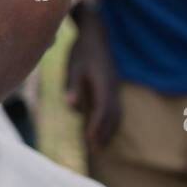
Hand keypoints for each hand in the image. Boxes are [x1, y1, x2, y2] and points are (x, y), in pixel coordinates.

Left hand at [65, 5, 121, 150]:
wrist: (96, 36)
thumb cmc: (82, 51)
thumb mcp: (74, 65)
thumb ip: (72, 85)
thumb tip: (71, 105)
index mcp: (104, 83)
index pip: (102, 110)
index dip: (97, 126)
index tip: (90, 139)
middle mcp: (112, 88)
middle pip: (111, 115)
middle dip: (104, 133)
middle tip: (94, 150)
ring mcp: (114, 88)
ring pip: (115, 113)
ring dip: (108, 130)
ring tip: (98, 146)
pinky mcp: (112, 87)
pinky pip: (115, 108)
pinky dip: (110, 121)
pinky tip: (102, 130)